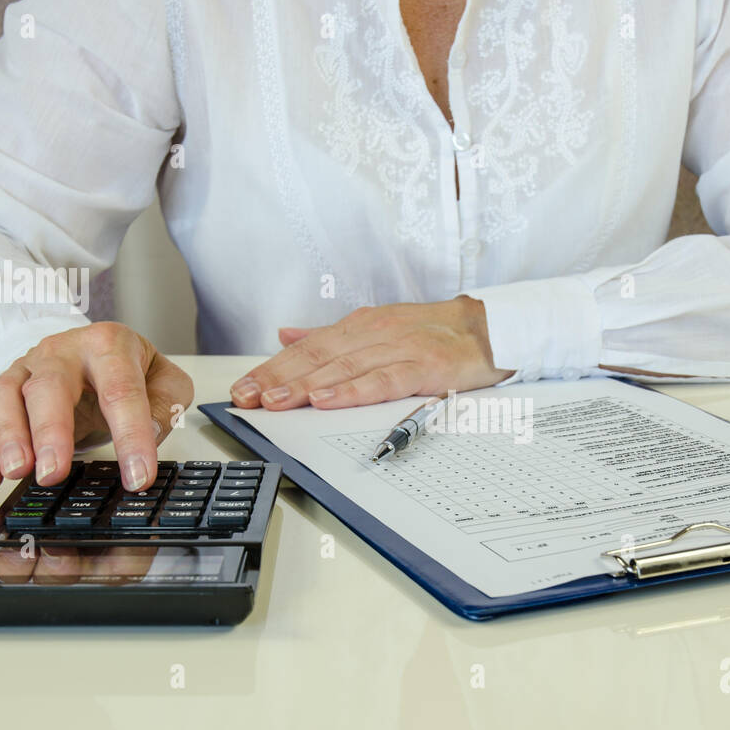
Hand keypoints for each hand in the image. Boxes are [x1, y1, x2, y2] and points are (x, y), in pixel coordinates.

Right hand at [0, 322, 192, 491]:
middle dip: (50, 431)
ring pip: (3, 396)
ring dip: (7, 437)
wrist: (100, 352)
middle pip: (48, 386)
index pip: (121, 391)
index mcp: (108, 344)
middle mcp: (60, 352)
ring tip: (17, 472)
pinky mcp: (1, 393)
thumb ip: (163, 406)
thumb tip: (147, 436)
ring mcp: (24, 370)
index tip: (137, 475)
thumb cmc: (132, 370)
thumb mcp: (165, 382)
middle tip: (53, 472)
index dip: (131, 436)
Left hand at [229, 296, 511, 410]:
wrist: (488, 329)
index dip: (270, 368)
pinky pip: (382, 380)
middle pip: (316, 357)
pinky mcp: (421, 366)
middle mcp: (372, 333)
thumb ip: (330, 335)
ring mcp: (397, 348)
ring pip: (343, 368)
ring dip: (305, 386)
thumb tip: (286, 335)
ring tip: (275, 402)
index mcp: (358, 327)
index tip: (241, 388)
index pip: (305, 348)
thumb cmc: (432, 334)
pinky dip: (353, 391)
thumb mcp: (376, 328)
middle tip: (246, 398)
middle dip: (277, 379)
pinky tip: (328, 401)